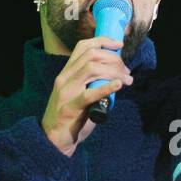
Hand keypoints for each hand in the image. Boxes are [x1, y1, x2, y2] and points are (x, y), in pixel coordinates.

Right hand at [40, 36, 133, 155]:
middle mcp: (64, 78)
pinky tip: (118, 86)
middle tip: (126, 71)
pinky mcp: (71, 107)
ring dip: (114, 72)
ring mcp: (67, 91)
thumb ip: (92, 83)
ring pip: (92, 69)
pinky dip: (106, 87)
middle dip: (113, 59)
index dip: (103, 41)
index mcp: (66, 73)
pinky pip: (90, 93)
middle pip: (91, 55)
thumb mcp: (79, 94)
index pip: (83, 47)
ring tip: (127, 80)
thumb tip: (116, 76)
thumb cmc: (71, 118)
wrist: (53, 140)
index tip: (119, 44)